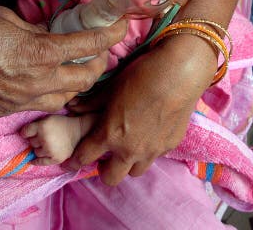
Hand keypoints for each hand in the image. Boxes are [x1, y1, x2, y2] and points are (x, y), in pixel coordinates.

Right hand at [0, 6, 126, 116]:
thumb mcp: (7, 18)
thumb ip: (35, 29)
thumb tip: (49, 33)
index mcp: (40, 52)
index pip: (90, 44)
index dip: (111, 34)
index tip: (121, 24)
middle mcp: (38, 81)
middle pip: (87, 78)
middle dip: (100, 63)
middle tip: (100, 49)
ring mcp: (23, 100)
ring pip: (67, 96)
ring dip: (78, 82)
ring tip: (77, 66)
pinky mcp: (6, 111)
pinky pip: (41, 104)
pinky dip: (53, 92)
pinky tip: (47, 79)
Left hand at [64, 34, 215, 184]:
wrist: (180, 74)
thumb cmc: (142, 75)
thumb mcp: (113, 87)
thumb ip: (92, 102)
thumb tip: (74, 107)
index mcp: (110, 134)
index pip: (84, 158)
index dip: (75, 161)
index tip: (72, 162)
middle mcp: (130, 149)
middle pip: (111, 178)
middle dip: (104, 170)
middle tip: (104, 156)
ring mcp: (152, 151)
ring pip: (135, 171)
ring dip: (128, 163)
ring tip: (129, 146)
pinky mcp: (170, 145)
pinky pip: (155, 156)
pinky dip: (149, 149)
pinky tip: (151, 131)